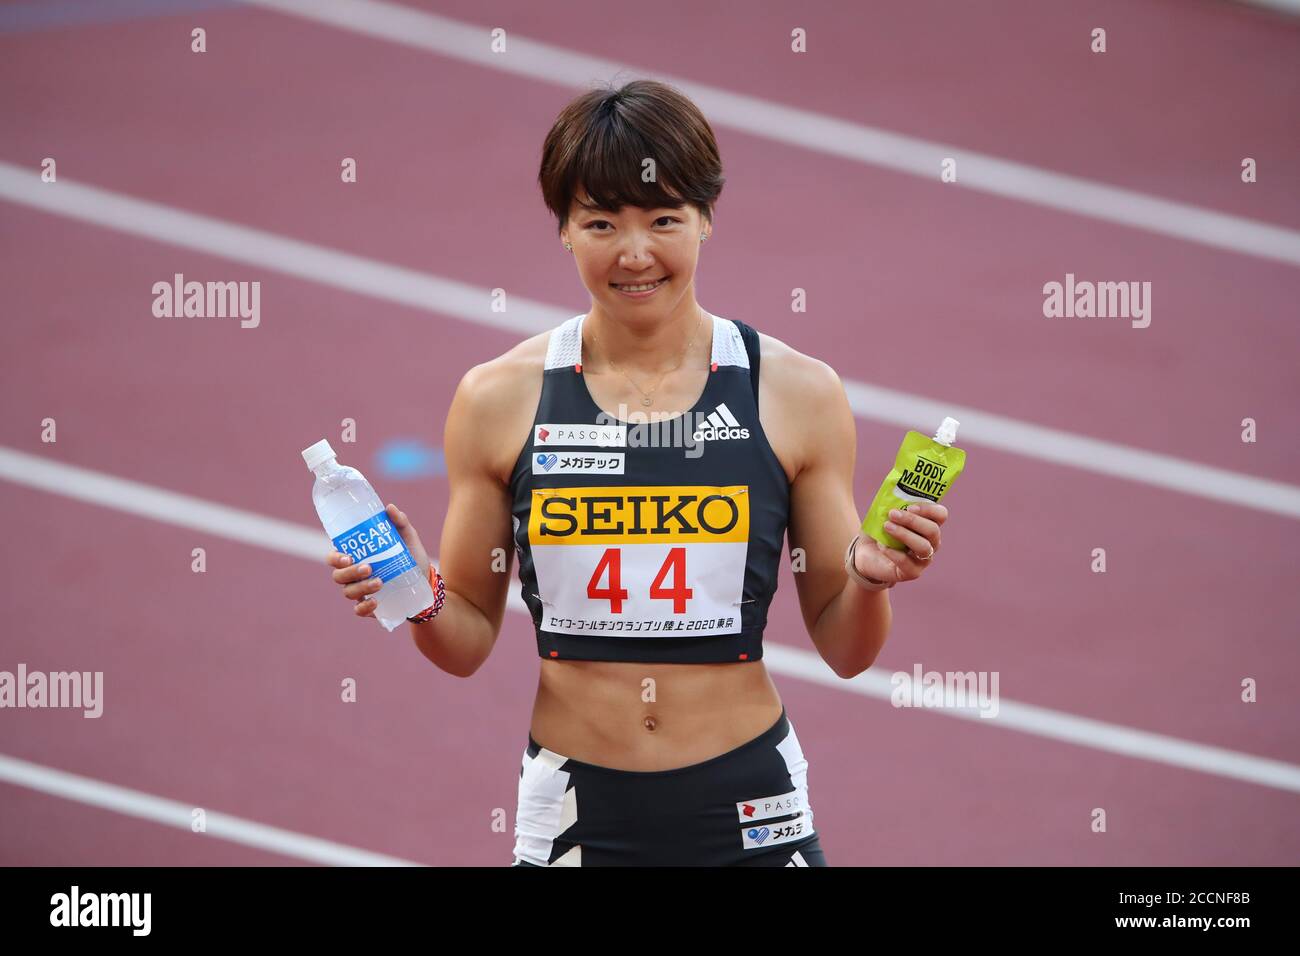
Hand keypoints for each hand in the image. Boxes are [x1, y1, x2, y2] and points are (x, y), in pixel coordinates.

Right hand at [326, 504, 431, 618]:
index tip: (347, 556)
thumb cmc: (411, 557)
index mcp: (357, 556)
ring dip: (361, 587)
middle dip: (350, 572)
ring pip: (348, 592)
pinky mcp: (370, 607)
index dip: (335, 558)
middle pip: (338, 576)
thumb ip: (400, 522)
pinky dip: (364, 607)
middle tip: (368, 567)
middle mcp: (354, 575)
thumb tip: (390, 507)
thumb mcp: (408, 538)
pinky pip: (359, 610)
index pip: (334, 557)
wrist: (426, 582)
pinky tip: (375, 602)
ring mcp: (360, 591)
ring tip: (380, 582)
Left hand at [853, 502, 947, 584]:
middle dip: (913, 520)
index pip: (941, 515)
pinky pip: (908, 563)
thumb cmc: (878, 531)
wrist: (864, 554)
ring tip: (887, 527)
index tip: (910, 506)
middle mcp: (931, 542)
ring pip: (924, 546)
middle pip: (933, 530)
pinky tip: (882, 546)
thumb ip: (890, 503)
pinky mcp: (912, 572)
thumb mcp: (882, 514)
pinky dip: (894, 552)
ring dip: (904, 534)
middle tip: (893, 514)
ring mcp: (923, 559)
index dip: (929, 509)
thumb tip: (892, 489)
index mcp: (927, 525)